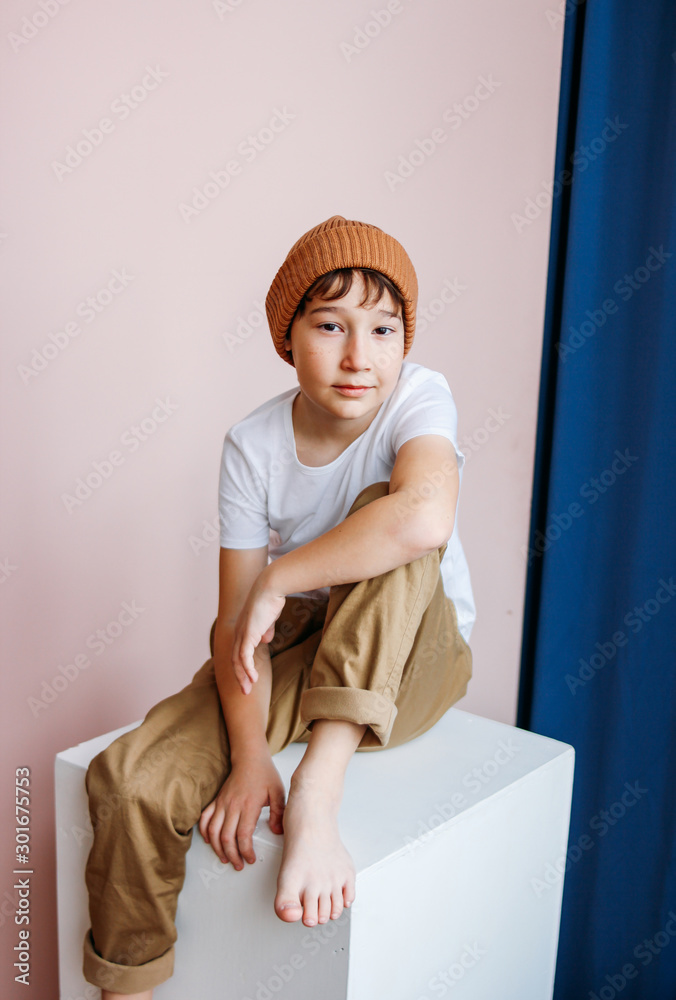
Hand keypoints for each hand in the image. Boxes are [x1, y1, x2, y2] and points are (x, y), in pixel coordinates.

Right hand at [198, 755, 285, 867]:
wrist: (250, 758)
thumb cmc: (264, 774)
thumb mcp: (278, 792)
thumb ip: (279, 813)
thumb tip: (277, 831)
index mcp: (248, 805)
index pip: (243, 835)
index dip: (245, 851)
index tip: (250, 859)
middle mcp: (232, 805)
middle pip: (226, 837)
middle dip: (232, 855)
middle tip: (238, 864)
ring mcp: (222, 803)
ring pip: (213, 831)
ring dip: (217, 848)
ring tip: (225, 858)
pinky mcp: (216, 800)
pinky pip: (205, 818)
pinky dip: (205, 832)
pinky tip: (209, 841)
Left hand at [232, 569, 285, 693]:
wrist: (270, 588)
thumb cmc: (270, 600)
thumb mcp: (268, 619)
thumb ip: (265, 629)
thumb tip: (265, 639)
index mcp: (242, 630)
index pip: (238, 653)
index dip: (242, 667)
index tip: (248, 679)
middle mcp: (238, 633)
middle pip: (234, 660)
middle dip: (239, 677)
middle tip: (245, 691)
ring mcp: (242, 634)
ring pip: (238, 661)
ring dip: (243, 677)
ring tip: (248, 690)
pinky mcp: (248, 634)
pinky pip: (245, 656)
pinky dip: (248, 669)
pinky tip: (253, 678)